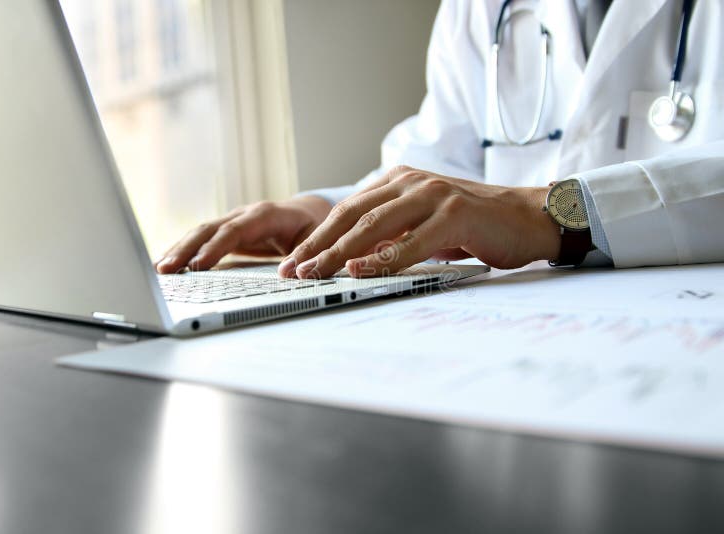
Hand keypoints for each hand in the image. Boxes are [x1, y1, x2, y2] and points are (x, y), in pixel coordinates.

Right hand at [156, 195, 330, 272]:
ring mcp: (232, 222)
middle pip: (209, 229)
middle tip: (166, 269)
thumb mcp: (315, 240)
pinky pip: (201, 240)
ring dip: (179, 250)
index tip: (198, 265)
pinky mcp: (225, 233)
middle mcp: (244, 215)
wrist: (308, 214)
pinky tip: (166, 263)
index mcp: (266, 215)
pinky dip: (183, 251)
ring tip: (158, 269)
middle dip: (187, 249)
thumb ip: (302, 255)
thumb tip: (288, 273)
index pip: (235, 230)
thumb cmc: (312, 228)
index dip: (215, 247)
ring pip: (200, 233)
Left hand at [277, 166, 560, 278]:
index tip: (294, 262)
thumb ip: (392, 234)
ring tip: (316, 274)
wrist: (529, 217)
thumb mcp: (424, 224)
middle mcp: (410, 182)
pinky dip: (384, 259)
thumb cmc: (475, 225)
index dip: (318, 237)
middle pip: (352, 216)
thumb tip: (353, 260)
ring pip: (374, 226)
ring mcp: (432, 195)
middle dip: (319, 246)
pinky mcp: (455, 214)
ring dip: (341, 253)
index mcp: (398, 181)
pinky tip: (361, 271)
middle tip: (293, 271)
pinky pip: (411, 242)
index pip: (348, 211)